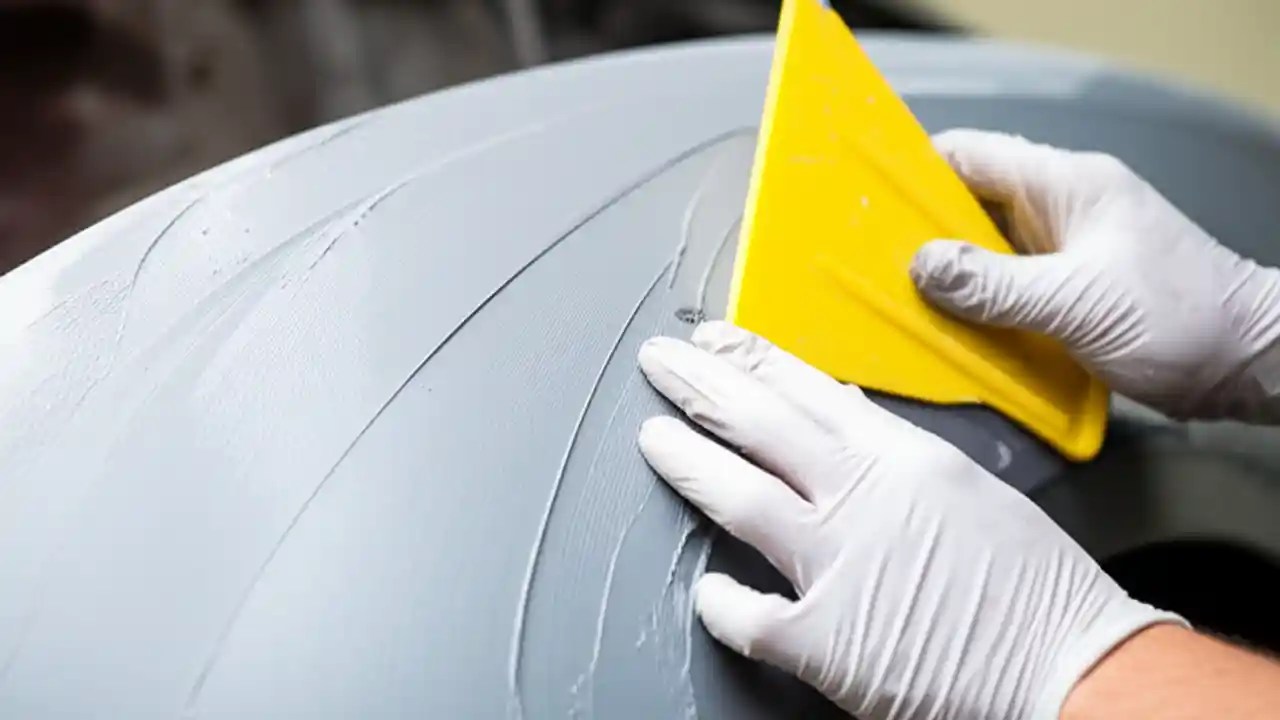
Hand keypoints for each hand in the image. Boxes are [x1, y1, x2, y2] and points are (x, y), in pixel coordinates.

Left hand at [637, 322, 1180, 719]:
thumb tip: (843, 430)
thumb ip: (896, 457)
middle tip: (659, 363)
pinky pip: (746, 613)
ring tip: (653, 439)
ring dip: (687, 463)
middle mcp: (861, 499)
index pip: (807, 388)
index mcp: (902, 457)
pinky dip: (720, 602)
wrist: (1076, 667)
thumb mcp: (967, 487)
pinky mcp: (824, 640)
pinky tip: (707, 591)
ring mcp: (837, 566)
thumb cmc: (1035, 585)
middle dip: (700, 385)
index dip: (752, 359)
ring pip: (738, 498)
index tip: (715, 340)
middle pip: (759, 424)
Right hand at [910, 129, 1279, 421]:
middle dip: (925, 235)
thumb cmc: (1183, 317)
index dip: (917, 174)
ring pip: (985, 248)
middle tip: (881, 267)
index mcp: (1066, 184)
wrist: (1247, 362)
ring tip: (909, 302)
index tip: (871, 205)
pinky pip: (1006, 284)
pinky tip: (956, 328)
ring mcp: (1066, 248)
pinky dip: (979, 303)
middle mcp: (1061, 208)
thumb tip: (924, 266)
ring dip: (952, 276)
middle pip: (970, 205)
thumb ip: (994, 285)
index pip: (971, 154)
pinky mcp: (1069, 287)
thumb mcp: (1076, 302)